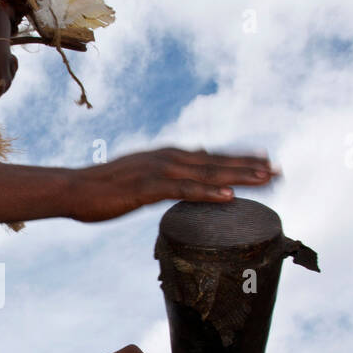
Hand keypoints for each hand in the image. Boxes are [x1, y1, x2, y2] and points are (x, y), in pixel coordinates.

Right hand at [69, 148, 275, 222]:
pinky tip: (229, 195)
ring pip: (207, 172)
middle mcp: (167, 158)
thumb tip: (181, 179)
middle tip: (279, 170)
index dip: (239, 159)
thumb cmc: (101, 190)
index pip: (210, 157)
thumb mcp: (138, 180)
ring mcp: (158, 171)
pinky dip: (208, 191)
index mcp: (166, 157)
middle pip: (216, 161)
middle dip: (249, 166)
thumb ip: (163, 179)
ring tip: (266, 179)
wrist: (72, 189)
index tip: (265, 162)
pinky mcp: (148, 187)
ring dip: (238, 175)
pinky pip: (184, 190)